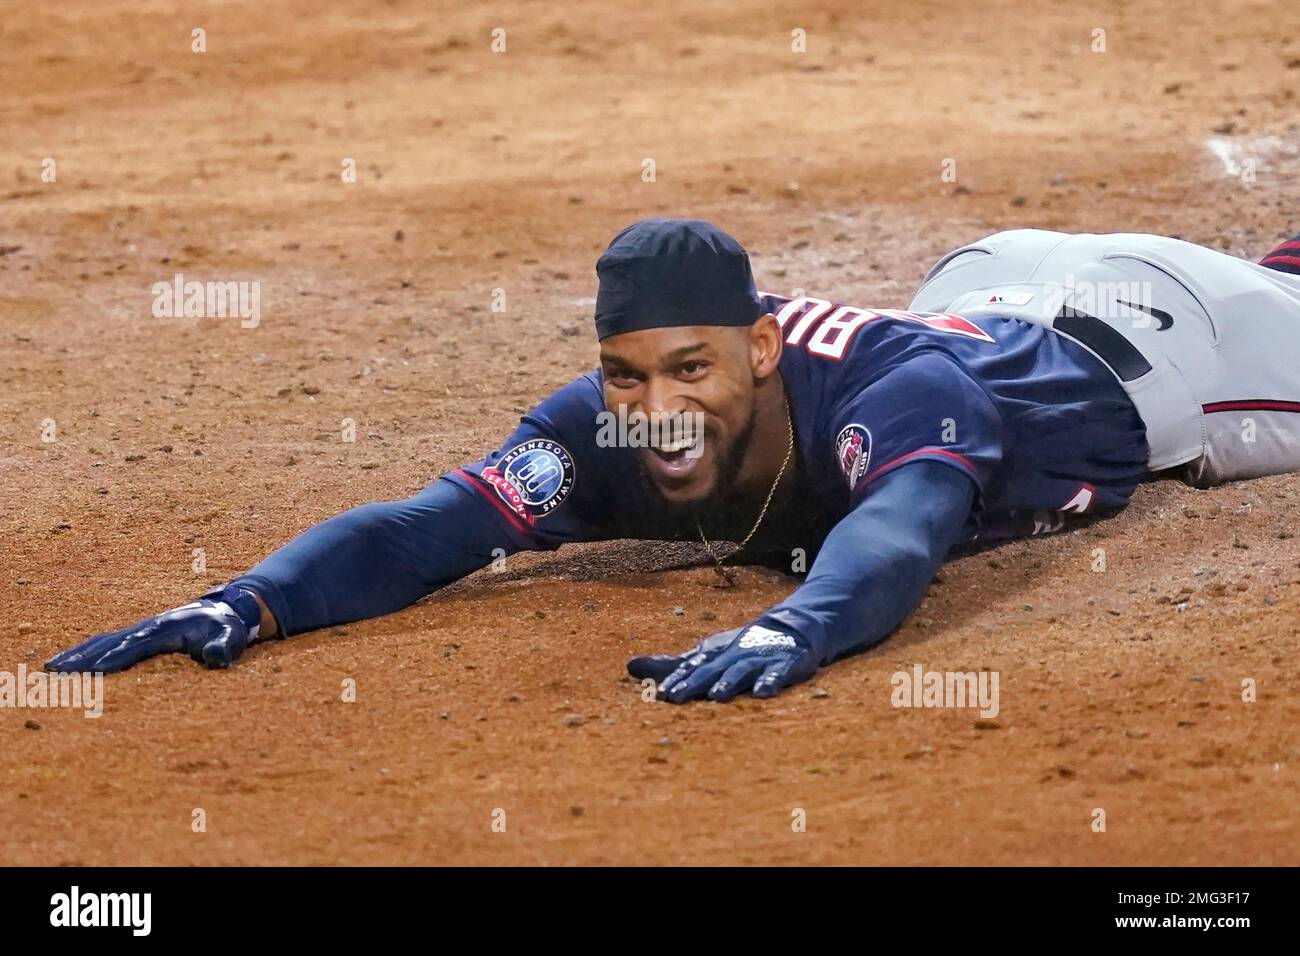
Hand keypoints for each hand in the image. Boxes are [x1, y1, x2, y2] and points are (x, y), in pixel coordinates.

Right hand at [45, 585, 262, 673]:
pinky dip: (86, 649)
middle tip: (56, 673)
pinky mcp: (138, 634)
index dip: (115, 659)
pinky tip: (69, 661)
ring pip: (102, 640)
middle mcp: (147, 627)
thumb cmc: (227, 629)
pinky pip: (106, 641)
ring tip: (50, 668)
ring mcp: (140, 629)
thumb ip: (224, 648)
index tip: (93, 672)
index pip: (134, 646)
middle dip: (83, 657)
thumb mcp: (232, 638)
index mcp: (166, 629)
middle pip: (109, 642)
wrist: (225, 611)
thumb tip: (217, 658)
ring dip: (77, 653)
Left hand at [626, 624, 817, 702]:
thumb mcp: (705, 655)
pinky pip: (776, 674)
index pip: (690, 667)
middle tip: (676, 698)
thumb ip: (671, 665)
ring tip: (717, 696)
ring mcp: (758, 659)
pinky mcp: (783, 664)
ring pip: (740, 671)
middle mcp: (731, 656)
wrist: (788, 628)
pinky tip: (762, 694)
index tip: (661, 695)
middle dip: (694, 683)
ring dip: (729, 682)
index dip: (676, 680)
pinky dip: (770, 682)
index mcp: (712, 654)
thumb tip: (629, 666)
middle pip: (711, 669)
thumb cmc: (737, 649)